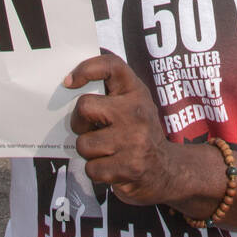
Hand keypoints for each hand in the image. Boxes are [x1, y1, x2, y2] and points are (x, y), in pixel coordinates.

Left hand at [67, 54, 184, 204]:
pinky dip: (96, 171)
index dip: (86, 68)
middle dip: (78, 123)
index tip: (69, 82)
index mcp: (136, 92)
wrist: (166, 169)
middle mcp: (136, 112)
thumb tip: (69, 87)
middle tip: (89, 129)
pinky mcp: (129, 167)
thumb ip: (109, 93)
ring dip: (88, 151)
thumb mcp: (133, 104)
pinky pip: (91, 169)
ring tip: (105, 151)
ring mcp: (134, 140)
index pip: (111, 66)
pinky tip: (111, 166)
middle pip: (84, 107)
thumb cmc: (139, 132)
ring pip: (83, 143)